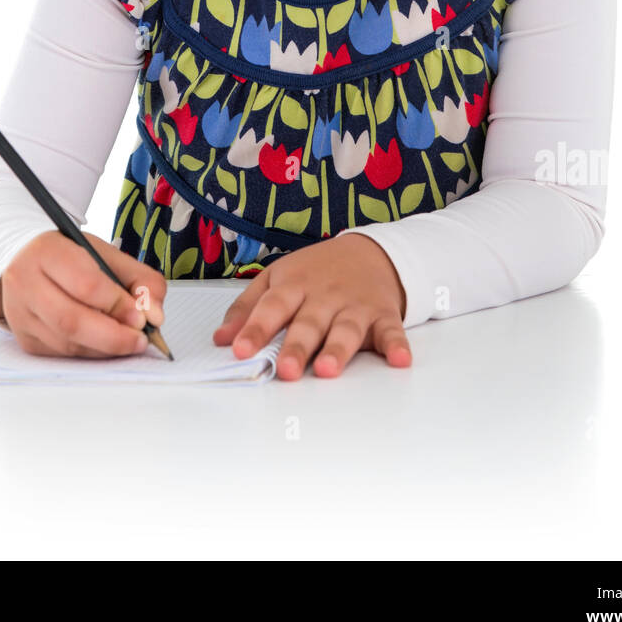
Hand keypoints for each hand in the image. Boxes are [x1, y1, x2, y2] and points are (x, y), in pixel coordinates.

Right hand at [0, 230, 167, 358]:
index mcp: (46, 252)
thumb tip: (155, 315)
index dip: (117, 304)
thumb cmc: (69, 256)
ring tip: (128, 341)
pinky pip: (62, 353)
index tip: (142, 316)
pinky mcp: (24, 338)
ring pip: (67, 343)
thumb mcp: (106, 254)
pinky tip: (104, 344)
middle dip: (113, 336)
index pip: (86, 285)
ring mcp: (20, 314)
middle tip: (140, 339)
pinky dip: (90, 352)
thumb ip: (139, 279)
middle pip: (71, 321)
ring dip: (104, 348)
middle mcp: (25, 283)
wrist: (24, 259)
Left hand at [213, 233, 410, 379]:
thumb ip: (248, 307)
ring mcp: (355, 305)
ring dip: (338, 348)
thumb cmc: (316, 271)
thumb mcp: (277, 278)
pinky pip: (391, 330)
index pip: (272, 307)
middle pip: (309, 322)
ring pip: (346, 328)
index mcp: (294, 284)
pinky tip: (399, 359)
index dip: (255, 328)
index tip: (240, 350)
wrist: (370, 250)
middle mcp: (324, 295)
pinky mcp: (383, 314)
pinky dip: (397, 345)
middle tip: (285, 370)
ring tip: (328, 369)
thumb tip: (221, 339)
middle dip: (297, 347)